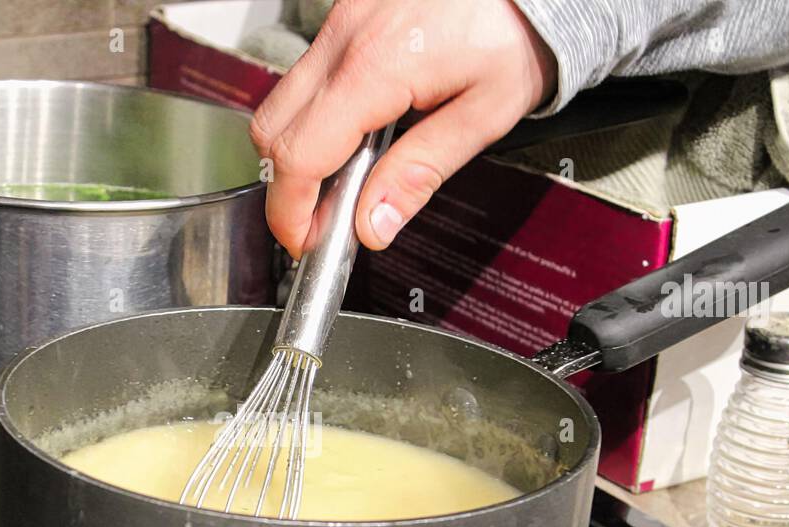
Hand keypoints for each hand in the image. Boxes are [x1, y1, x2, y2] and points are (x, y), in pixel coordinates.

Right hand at [249, 0, 555, 257]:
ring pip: (281, 103)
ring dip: (300, 150)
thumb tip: (373, 225)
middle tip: (323, 219)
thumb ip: (421, 172)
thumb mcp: (483, 117)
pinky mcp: (344, 17)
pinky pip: (305, 77)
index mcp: (377, 66)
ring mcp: (339, 22)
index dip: (292, 212)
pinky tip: (355, 135)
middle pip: (272, 131)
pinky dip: (314, 118)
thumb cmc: (516, 34)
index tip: (307, 241)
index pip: (300, 155)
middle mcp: (346, 37)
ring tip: (346, 177)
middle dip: (287, 186)